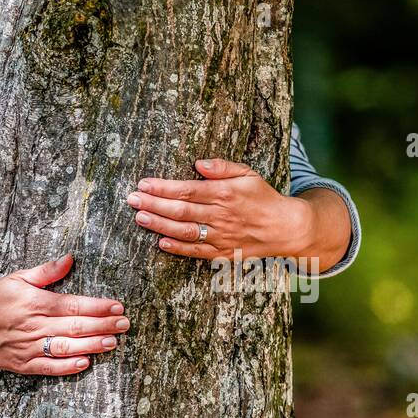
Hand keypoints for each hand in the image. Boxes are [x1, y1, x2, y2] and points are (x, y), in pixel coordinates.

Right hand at [0, 254, 127, 375]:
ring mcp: (28, 347)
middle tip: (125, 325)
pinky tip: (86, 363)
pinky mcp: (22, 364)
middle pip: (76, 326)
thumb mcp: (17, 278)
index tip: (118, 307)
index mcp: (34, 302)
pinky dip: (68, 367)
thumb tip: (70, 258)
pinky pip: (49, 368)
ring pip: (67, 347)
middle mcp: (34, 326)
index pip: (73, 304)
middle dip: (104, 325)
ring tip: (113, 343)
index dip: (98, 307)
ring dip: (92, 345)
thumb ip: (46, 271)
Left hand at [126, 158, 313, 262]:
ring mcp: (221, 236)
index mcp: (225, 193)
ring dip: (160, 225)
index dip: (163, 187)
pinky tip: (161, 242)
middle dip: (153, 204)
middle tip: (131, 199)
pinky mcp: (222, 253)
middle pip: (181, 210)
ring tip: (139, 217)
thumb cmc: (263, 197)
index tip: (143, 183)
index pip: (187, 190)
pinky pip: (197, 252)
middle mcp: (221, 216)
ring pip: (185, 231)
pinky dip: (178, 249)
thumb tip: (198, 163)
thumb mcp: (248, 174)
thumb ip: (223, 167)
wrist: (285, 228)